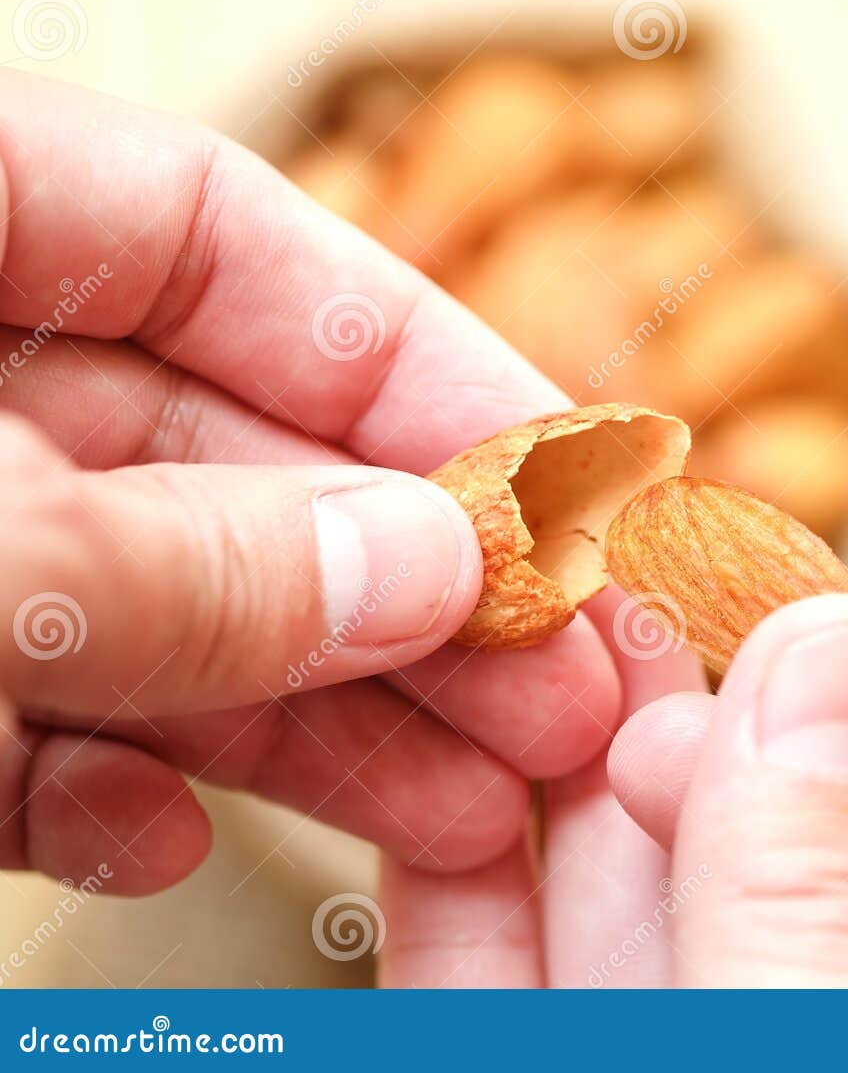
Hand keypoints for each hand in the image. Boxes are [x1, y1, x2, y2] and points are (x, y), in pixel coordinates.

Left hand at [0, 70, 626, 893]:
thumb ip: (192, 569)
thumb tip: (431, 567)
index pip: (210, 233)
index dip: (414, 355)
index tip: (567, 484)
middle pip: (216, 455)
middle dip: (404, 594)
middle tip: (561, 691)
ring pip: (144, 607)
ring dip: (312, 718)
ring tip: (471, 804)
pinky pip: (10, 720)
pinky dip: (103, 788)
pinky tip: (169, 839)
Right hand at [378, 594, 847, 986]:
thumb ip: (832, 912)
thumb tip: (835, 653)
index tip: (784, 584)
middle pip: (812, 854)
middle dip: (715, 712)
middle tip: (633, 574)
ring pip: (658, 922)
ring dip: (584, 779)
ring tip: (537, 631)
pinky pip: (523, 1011)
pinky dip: (478, 906)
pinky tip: (447, 799)